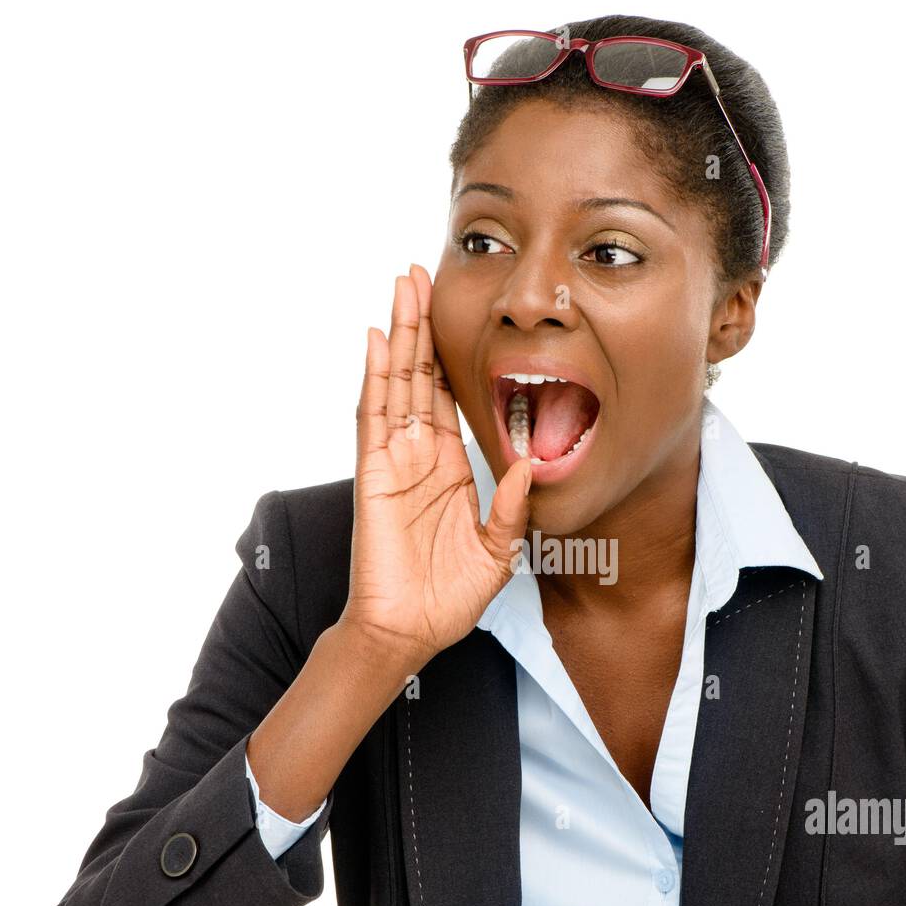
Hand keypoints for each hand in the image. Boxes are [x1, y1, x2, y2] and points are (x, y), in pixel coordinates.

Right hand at [342, 263, 531, 665]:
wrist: (408, 632)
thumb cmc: (448, 598)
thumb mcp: (497, 550)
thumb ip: (512, 508)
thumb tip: (532, 463)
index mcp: (449, 468)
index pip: (448, 396)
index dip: (450, 354)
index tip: (458, 311)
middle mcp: (419, 456)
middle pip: (419, 375)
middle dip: (421, 325)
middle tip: (422, 273)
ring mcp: (393, 461)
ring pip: (395, 382)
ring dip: (398, 333)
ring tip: (402, 286)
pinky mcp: (373, 474)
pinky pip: (373, 416)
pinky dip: (374, 374)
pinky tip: (376, 337)